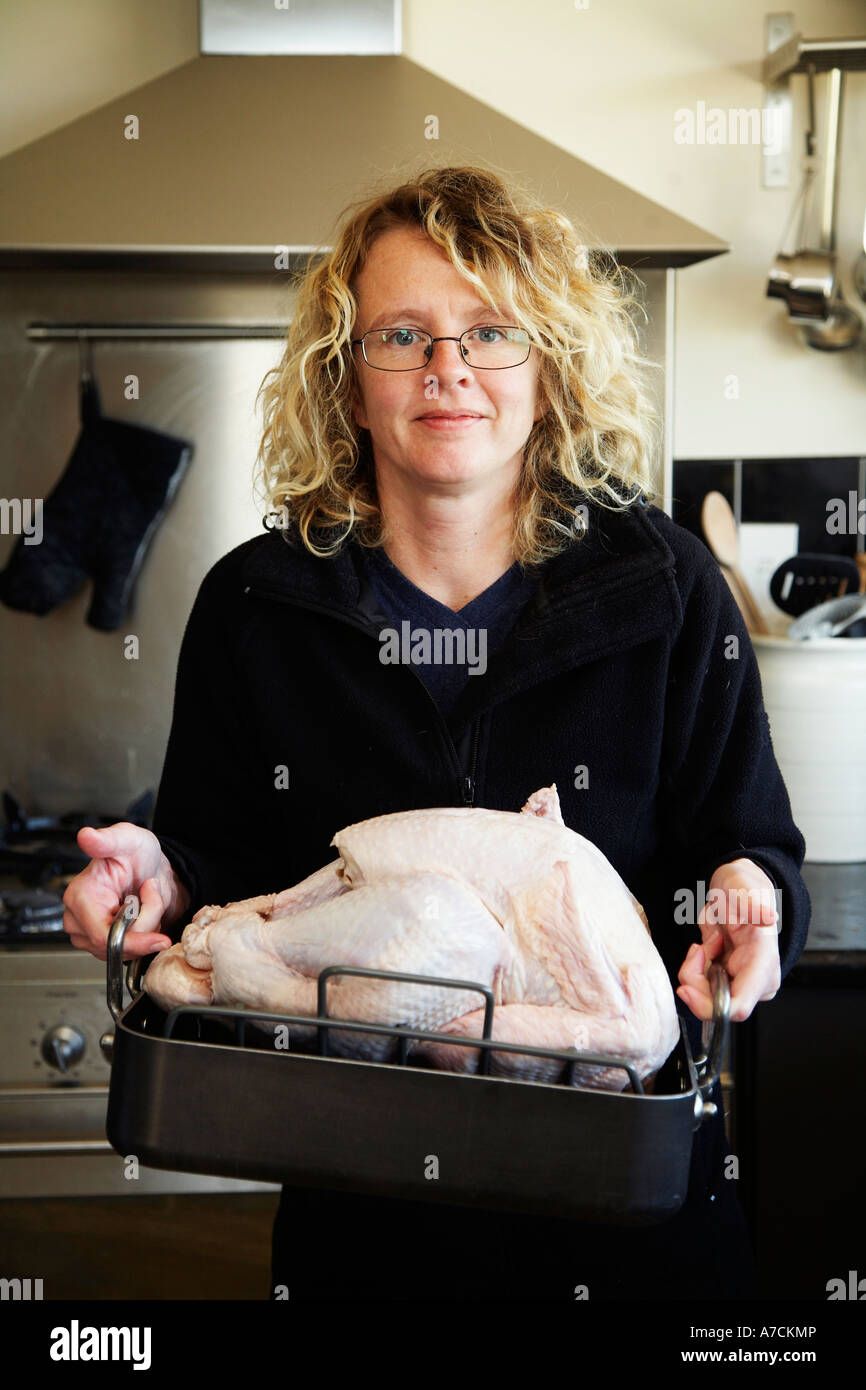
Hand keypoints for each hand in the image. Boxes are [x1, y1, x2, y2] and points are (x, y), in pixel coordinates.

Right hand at [61, 822, 183, 960]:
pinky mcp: (99, 943)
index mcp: (79, 896)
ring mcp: (86, 934)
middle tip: (150, 892)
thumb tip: (86, 836)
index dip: (135, 940)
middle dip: (145, 925)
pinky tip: (141, 914)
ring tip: (145, 899)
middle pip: (117, 945)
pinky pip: (127, 952)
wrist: (147, 866)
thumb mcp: (129, 839)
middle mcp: (76, 918)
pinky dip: (143, 936)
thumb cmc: (137, 853)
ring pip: (124, 950)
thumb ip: (109, 839)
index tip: (160, 937)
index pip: (103, 937)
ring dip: (146, 928)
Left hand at [676, 857, 780, 1022]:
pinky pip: (701, 984)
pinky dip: (696, 965)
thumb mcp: (744, 885)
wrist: (735, 886)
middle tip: (698, 947)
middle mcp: (755, 980)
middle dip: (696, 979)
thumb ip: (753, 903)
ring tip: (709, 938)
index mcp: (764, 963)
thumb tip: (769, 917)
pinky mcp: (728, 979)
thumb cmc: (743, 886)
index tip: (685, 987)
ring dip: (695, 968)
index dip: (710, 1006)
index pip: (739, 1007)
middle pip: (715, 1004)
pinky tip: (708, 943)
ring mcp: (741, 981)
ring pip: (705, 995)